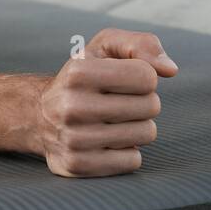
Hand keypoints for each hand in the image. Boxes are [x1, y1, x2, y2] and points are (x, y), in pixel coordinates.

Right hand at [36, 27, 176, 176]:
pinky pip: (133, 160)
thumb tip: (170, 69)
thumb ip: (142, 44)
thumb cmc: (85, 75)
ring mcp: (73, 139)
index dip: (145, 76)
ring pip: (146, 134)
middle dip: (144, 102)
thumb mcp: (105, 46)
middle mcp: (72, 106)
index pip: (147, 77)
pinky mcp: (78, 165)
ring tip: (115, 120)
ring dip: (138, 126)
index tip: (126, 79)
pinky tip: (107, 141)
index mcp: (78, 72)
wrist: (40, 115)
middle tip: (121, 101)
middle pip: (150, 106)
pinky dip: (128, 151)